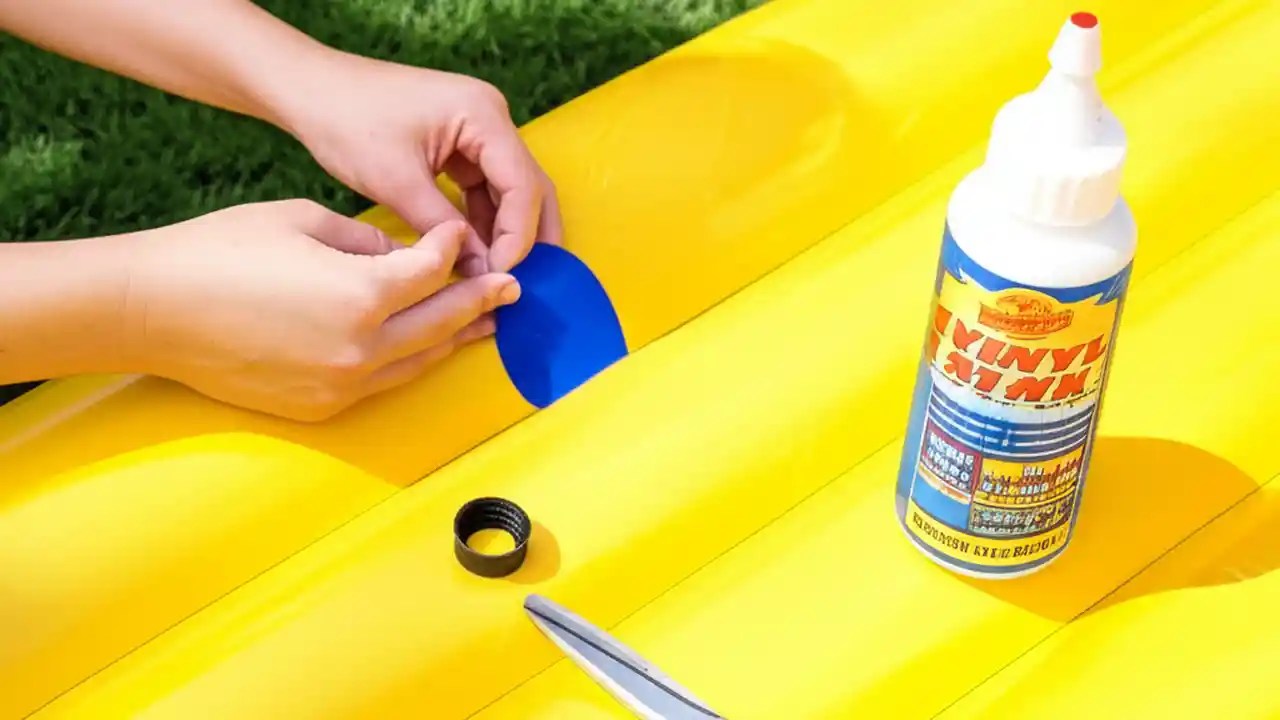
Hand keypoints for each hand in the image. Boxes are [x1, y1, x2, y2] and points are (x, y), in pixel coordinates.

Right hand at [124, 199, 520, 421]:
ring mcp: (343, 384)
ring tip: (484, 322)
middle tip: (512, 288)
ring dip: (456, 339)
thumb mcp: (303, 221)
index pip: (434, 271)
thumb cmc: (220, 252)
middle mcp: (362, 347)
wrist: (152, 311)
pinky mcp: (322, 407)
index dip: (452, 248)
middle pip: (444, 322)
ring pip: (421, 361)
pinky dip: (409, 361)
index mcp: (362, 293)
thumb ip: (367, 240)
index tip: (460, 235)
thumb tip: (404, 256)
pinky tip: (424, 347)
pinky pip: (384, 383)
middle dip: (482, 301)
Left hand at [279, 52, 562, 277]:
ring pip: (510, 191)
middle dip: (530, 237)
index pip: (523, 184)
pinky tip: (477, 255)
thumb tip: (481, 272)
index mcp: (483, 114)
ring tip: (500, 275)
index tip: (501, 275)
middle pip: (530, 186)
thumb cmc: (346, 121)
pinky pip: (484, 188)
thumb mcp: (397, 182)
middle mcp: (491, 117)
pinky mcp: (461, 144)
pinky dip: (483, 221)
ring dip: (506, 233)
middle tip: (530, 284)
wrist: (309, 89)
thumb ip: (443, 228)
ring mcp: (478, 130)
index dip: (518, 236)